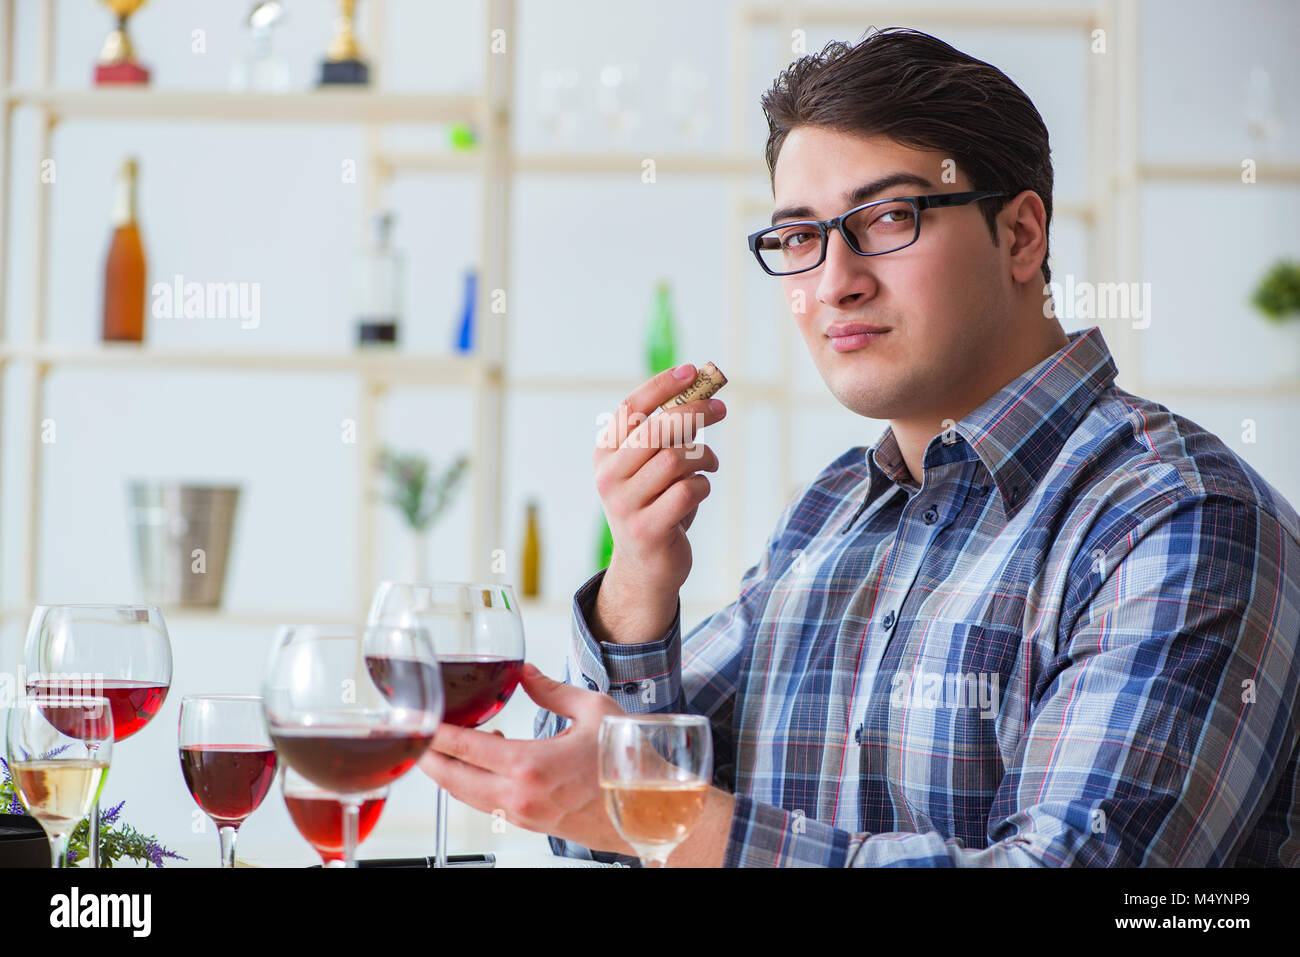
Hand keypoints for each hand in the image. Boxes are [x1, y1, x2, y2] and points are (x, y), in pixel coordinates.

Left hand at [418, 664, 635, 855]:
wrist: (651, 810)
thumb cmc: (628, 762)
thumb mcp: (593, 711)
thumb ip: (550, 690)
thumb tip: (523, 672)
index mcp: (529, 764)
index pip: (462, 748)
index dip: (434, 732)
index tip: (419, 718)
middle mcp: (518, 795)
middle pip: (451, 779)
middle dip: (426, 756)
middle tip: (416, 732)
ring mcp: (522, 814)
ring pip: (465, 795)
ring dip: (449, 770)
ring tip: (443, 743)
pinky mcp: (530, 824)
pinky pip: (487, 803)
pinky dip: (473, 782)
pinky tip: (484, 759)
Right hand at [593, 363, 725, 596]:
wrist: (645, 567)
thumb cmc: (655, 505)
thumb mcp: (651, 467)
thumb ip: (665, 436)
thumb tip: (701, 393)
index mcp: (605, 454)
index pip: (630, 408)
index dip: (662, 386)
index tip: (692, 370)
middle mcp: (608, 476)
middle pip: (658, 430)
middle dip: (695, 413)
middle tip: (720, 409)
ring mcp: (624, 504)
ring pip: (676, 460)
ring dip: (703, 458)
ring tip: (708, 466)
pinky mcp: (646, 529)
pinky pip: (688, 491)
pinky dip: (703, 486)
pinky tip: (699, 493)